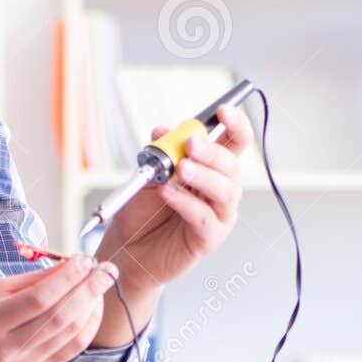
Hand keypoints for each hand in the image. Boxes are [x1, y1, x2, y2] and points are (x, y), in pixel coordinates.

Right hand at [0, 256, 118, 361]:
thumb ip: (29, 281)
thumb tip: (69, 266)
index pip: (39, 299)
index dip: (67, 278)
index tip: (84, 260)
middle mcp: (7, 350)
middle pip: (60, 318)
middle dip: (89, 290)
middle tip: (106, 269)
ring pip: (71, 336)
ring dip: (91, 307)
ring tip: (98, 286)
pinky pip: (69, 351)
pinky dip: (86, 328)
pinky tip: (90, 309)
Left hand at [99, 102, 252, 294]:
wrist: (127, 250)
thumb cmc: (141, 214)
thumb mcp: (146, 177)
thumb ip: (158, 155)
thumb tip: (162, 130)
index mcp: (209, 169)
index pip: (233, 142)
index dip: (235, 125)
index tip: (224, 110)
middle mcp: (219, 190)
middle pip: (232, 165)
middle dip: (212, 151)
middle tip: (191, 144)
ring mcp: (218, 215)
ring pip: (225, 191)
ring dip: (203, 176)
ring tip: (179, 169)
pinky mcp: (209, 239)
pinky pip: (205, 217)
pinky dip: (187, 202)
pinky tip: (169, 193)